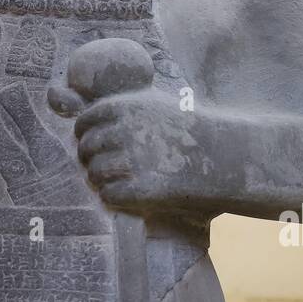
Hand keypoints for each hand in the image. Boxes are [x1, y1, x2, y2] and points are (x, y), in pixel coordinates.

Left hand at [73, 88, 203, 214]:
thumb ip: (120, 109)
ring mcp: (132, 161)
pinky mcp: (142, 189)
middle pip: (86, 149)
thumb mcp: (153, 104)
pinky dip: (113, 196)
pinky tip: (126, 193)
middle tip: (101, 166)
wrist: (220, 155)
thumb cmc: (185, 128)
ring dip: (100, 179)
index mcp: (124, 107)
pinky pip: (109, 195)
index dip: (84, 135)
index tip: (91, 144)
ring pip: (94, 174)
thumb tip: (81, 114)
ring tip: (114, 180)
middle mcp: (124, 132)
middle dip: (90, 159)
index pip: (84, 123)